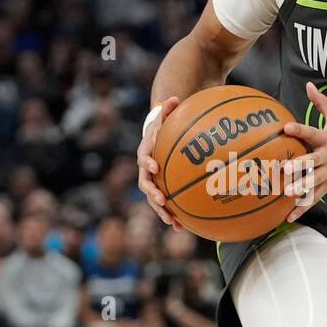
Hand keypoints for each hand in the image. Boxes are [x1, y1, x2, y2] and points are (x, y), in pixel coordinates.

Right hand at [137, 95, 184, 230]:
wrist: (158, 138)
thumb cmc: (164, 126)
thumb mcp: (166, 115)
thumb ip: (169, 109)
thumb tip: (174, 98)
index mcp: (146, 152)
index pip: (143, 157)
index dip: (147, 162)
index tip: (155, 166)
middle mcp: (146, 169)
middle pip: (145, 183)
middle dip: (153, 193)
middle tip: (162, 199)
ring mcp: (152, 182)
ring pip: (154, 199)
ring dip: (161, 211)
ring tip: (172, 222)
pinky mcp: (161, 190)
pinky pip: (166, 205)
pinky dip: (173, 216)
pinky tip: (183, 228)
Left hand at [282, 82, 326, 222]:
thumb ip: (321, 103)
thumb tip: (309, 85)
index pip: (311, 132)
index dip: (299, 130)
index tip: (286, 128)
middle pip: (312, 161)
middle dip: (299, 165)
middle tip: (285, 169)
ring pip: (314, 180)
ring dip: (301, 186)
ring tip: (288, 193)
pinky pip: (315, 197)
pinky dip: (302, 207)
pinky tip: (289, 215)